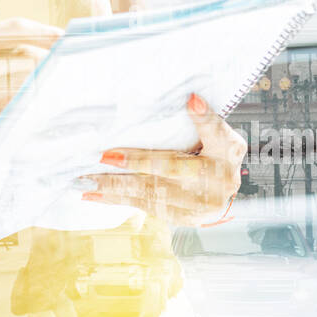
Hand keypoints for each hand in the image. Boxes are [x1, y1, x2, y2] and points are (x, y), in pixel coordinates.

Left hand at [84, 93, 245, 227]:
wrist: (224, 192)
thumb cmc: (216, 155)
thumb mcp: (217, 134)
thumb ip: (204, 119)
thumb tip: (190, 98)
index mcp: (228, 151)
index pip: (216, 132)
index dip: (204, 118)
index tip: (191, 101)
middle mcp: (218, 181)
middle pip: (172, 168)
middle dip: (137, 162)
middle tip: (105, 157)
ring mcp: (201, 204)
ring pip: (153, 191)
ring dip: (117, 186)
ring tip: (89, 180)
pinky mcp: (183, 217)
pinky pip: (146, 205)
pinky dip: (119, 198)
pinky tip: (97, 195)